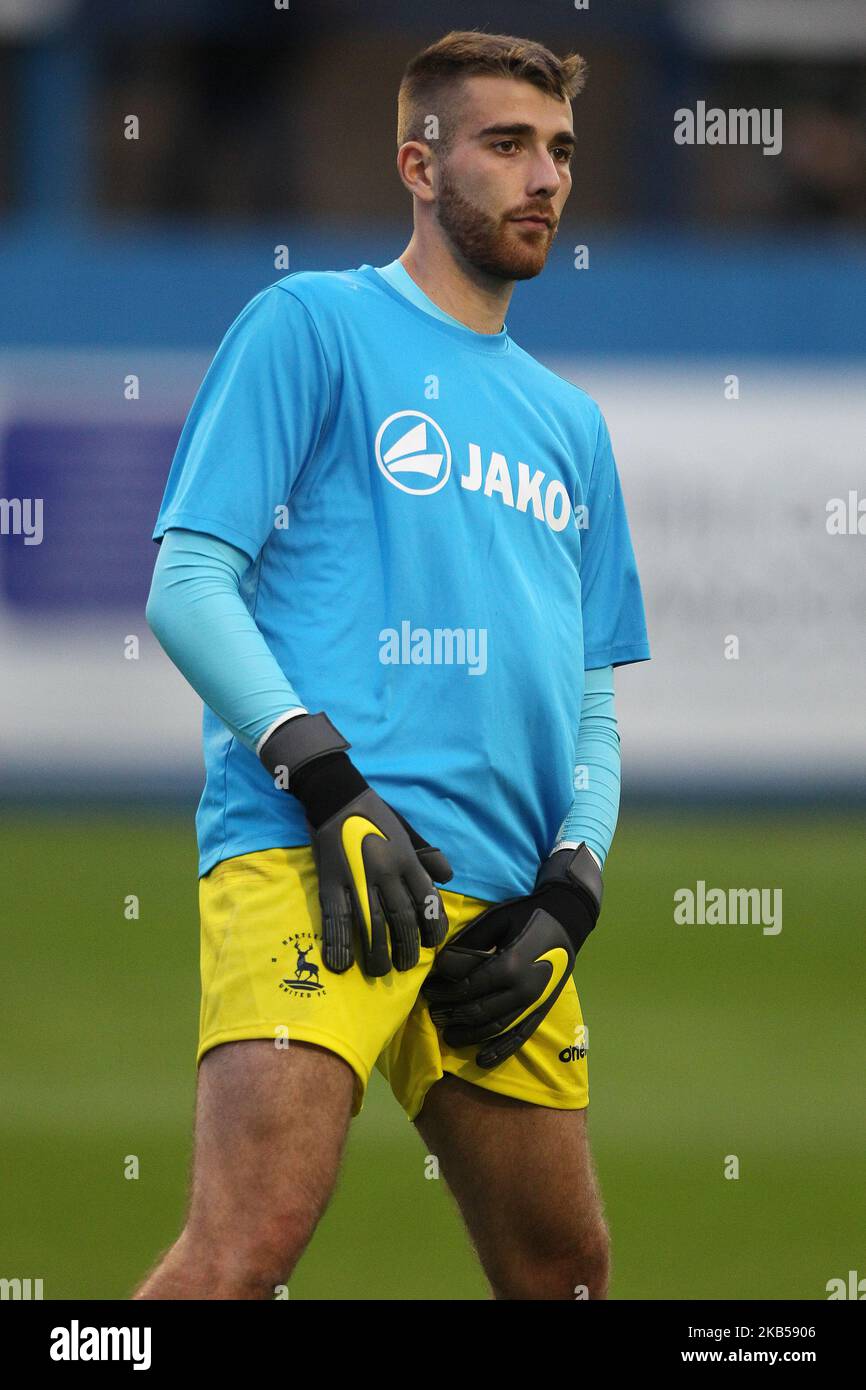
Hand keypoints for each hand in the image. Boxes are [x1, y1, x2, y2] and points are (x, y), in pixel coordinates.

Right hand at [260, 713, 451, 975]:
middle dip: (405, 948)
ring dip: (376, 953)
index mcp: (407, 860)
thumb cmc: (376, 814)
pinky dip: (338, 944)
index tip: (431, 945)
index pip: (426, 901)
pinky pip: (336, 919)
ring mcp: (358, 880)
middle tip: (404, 966)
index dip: (432, 927)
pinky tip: (340, 965)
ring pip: (372, 925)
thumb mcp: (408, 831)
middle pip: (401, 919)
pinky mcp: (331, 882)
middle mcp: (387, 873)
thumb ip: (426, 856)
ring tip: (379, 971)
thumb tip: (448, 877)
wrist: (337, 796)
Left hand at [421, 844, 601, 1067]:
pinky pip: (519, 1037)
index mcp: (510, 965)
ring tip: (448, 1035)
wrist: (566, 921)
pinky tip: (482, 1060)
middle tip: (433, 1012)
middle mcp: (523, 990)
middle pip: (477, 1010)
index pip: (467, 986)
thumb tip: (443, 964)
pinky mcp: (541, 1011)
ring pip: (494, 1029)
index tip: (428, 988)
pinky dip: (500, 1051)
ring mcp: (533, 1004)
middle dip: (451, 1013)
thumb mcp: (496, 919)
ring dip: (468, 1035)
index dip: (443, 990)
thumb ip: (470, 942)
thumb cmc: (527, 915)